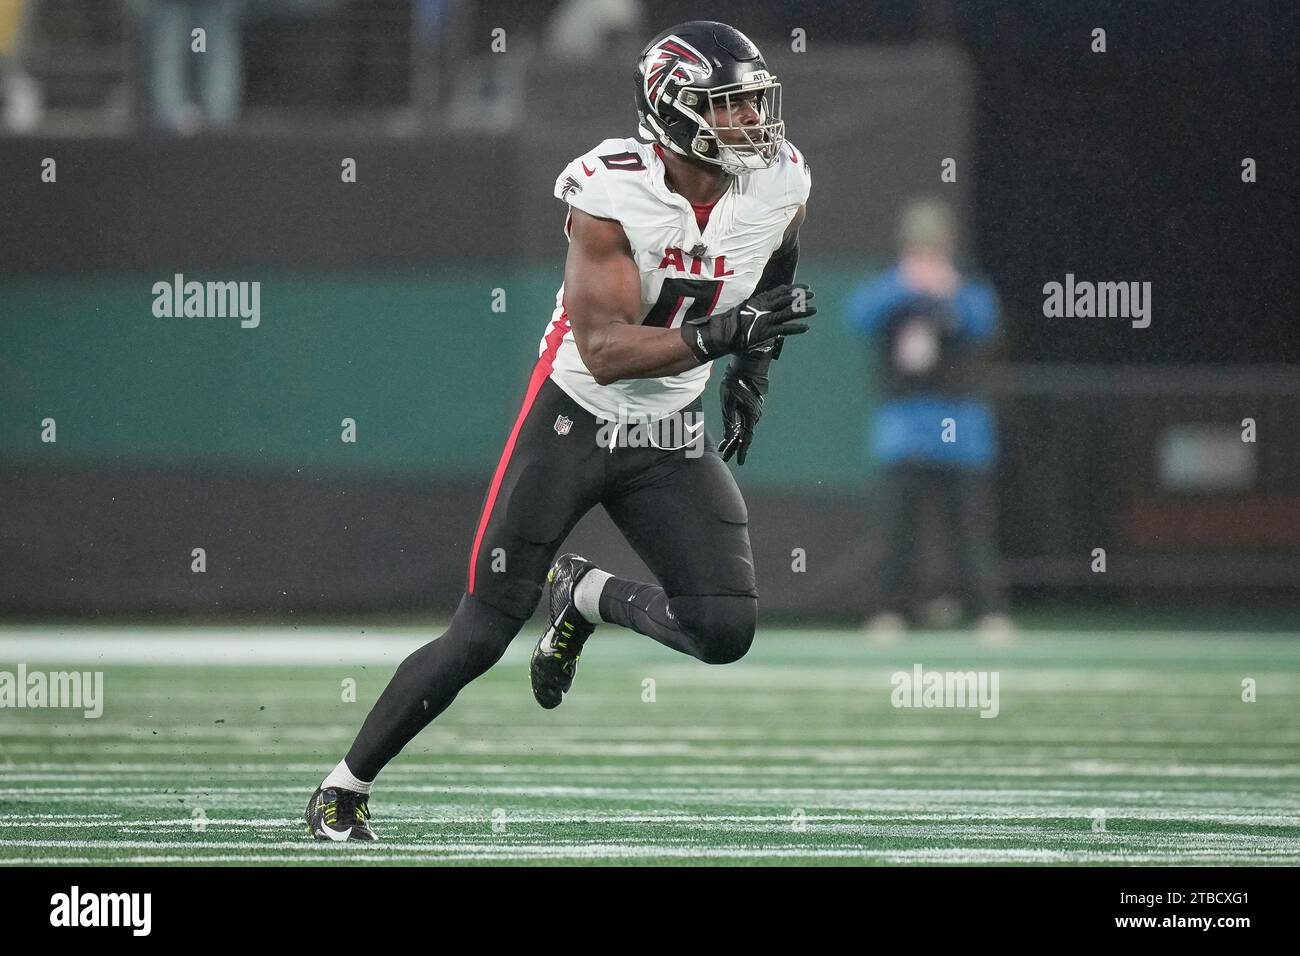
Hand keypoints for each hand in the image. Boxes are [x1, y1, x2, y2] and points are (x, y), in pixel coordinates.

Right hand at [681, 283, 815, 361]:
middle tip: (813, 295)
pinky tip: (806, 327)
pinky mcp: (766, 331)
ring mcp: (766, 319)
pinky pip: (784, 329)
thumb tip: (762, 303)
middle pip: (786, 300)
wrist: (722, 332)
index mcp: (759, 301)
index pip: (779, 292)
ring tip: (814, 309)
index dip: (793, 289)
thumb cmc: (731, 322)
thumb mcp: (744, 308)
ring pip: (788, 313)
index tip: (803, 287)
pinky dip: (796, 328)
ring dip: (803, 311)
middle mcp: (764, 307)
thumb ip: (756, 305)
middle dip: (800, 297)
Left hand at [718, 362, 765, 465]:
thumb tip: (728, 437)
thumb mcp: (728, 403)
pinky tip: (730, 432)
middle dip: (734, 447)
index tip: (738, 462)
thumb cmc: (736, 382)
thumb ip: (728, 420)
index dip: (742, 451)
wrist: (747, 365)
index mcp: (750, 416)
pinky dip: (735, 428)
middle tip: (726, 457)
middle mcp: (754, 415)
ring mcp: (753, 411)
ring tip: (724, 448)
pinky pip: (742, 421)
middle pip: (743, 436)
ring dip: (733, 438)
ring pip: (742, 428)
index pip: (746, 438)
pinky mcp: (749, 406)